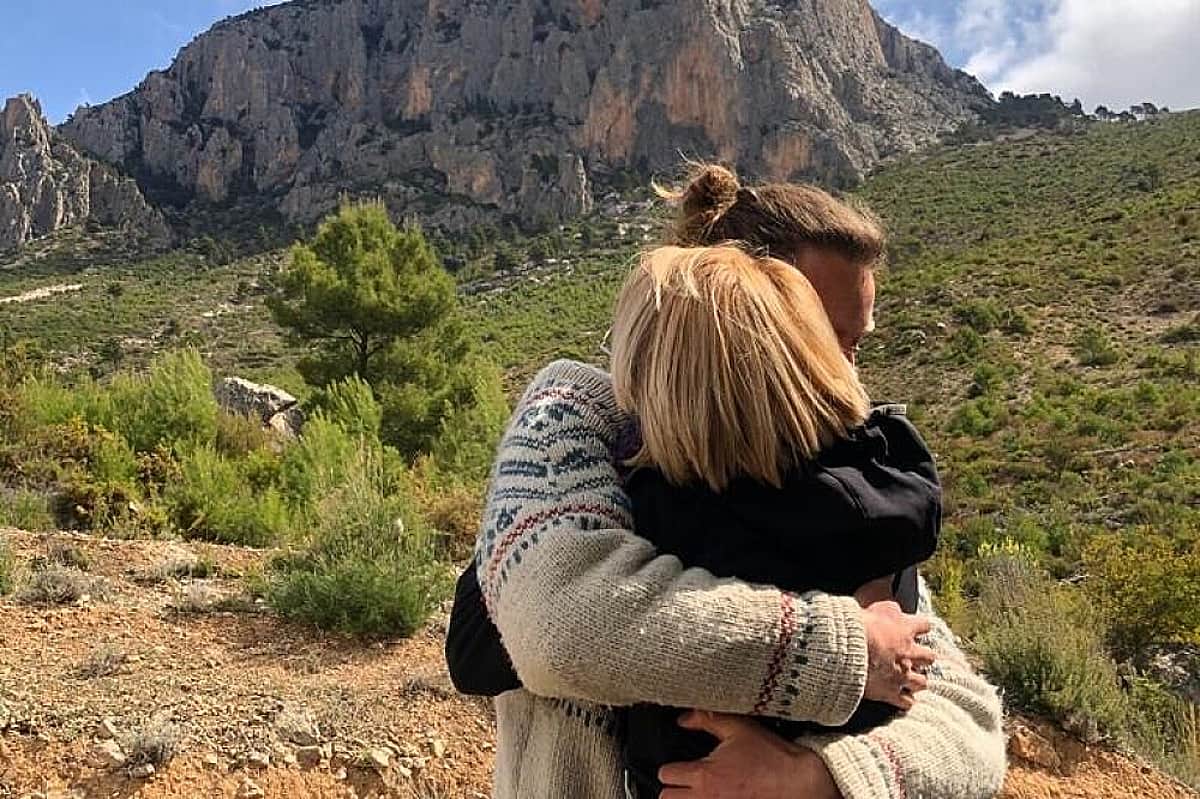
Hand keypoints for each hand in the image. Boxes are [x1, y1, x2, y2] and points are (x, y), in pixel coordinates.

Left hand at [657, 711, 841, 797]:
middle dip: (674, 789)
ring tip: (698, 793)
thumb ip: (707, 720)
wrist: (801, 784)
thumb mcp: (739, 728)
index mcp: (705, 775)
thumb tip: (684, 719)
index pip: (666, 775)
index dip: (672, 768)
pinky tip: (715, 798)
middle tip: (686, 783)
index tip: (681, 767)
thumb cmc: (774, 758)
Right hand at [861, 600, 934, 709]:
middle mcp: (909, 653)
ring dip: (917, 680)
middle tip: (917, 658)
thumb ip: (890, 609)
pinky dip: (904, 701)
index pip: (924, 625)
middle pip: (929, 657)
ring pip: (921, 682)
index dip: (921, 627)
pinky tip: (901, 699)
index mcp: (905, 629)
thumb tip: (895, 609)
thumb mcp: (876, 608)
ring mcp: (902, 675)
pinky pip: (906, 702)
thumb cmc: (859, 626)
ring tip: (911, 680)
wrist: (848, 650)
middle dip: (924, 658)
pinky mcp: (891, 692)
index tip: (917, 628)